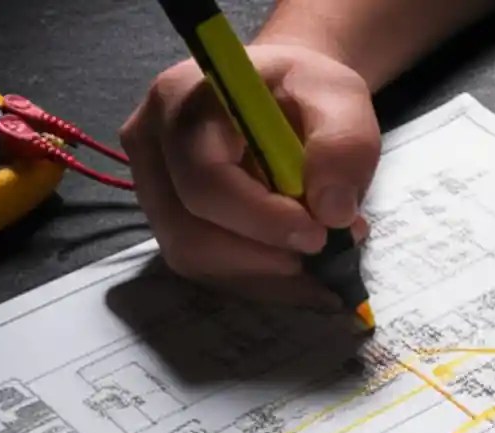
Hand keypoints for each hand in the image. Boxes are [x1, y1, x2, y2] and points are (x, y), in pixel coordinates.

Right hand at [118, 44, 380, 307]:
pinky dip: (258, 279)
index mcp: (181, 99)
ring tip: (319, 260)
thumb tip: (333, 213)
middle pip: (188, 233)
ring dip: (264, 275)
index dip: (262, 220)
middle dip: (264, 258)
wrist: (280, 94)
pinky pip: (205, 270)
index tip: (320, 234)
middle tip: (326, 253)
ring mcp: (151, 189)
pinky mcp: (166, 221)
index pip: (204, 180)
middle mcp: (150, 146)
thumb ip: (344, 144)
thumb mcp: (340, 97)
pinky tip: (297, 269)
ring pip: (195, 260)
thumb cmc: (303, 90)